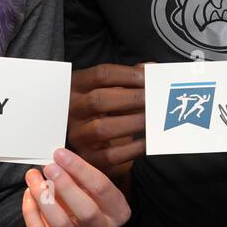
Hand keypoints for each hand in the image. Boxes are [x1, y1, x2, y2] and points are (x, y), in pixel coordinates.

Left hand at [19, 147, 131, 226]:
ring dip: (43, 197)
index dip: (80, 169)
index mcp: (118, 214)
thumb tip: (59, 158)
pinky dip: (31, 212)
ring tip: (33, 178)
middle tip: (49, 167)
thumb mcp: (84, 186)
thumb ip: (77, 174)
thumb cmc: (76, 203)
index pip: (102, 190)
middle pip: (87, 212)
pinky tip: (28, 196)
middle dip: (65, 186)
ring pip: (61, 224)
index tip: (60, 154)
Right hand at [66, 63, 147, 182]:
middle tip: (154, 99)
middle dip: (132, 98)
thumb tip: (151, 68)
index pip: (101, 74)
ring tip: (153, 118)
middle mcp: (71, 110)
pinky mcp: (87, 158)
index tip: (150, 78)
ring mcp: (76, 135)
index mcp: (76, 86)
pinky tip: (148, 140)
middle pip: (99, 100)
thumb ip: (131, 77)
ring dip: (134, 122)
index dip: (129, 75)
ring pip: (102, 128)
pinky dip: (133, 148)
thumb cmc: (105, 109)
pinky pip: (111, 155)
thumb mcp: (111, 88)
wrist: (91, 142)